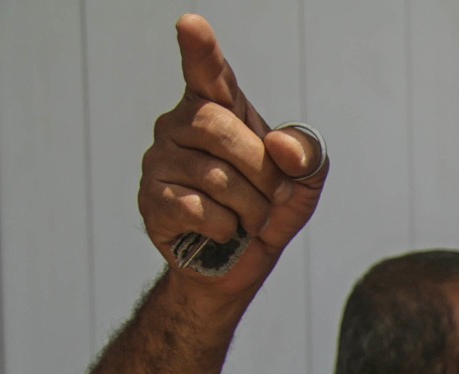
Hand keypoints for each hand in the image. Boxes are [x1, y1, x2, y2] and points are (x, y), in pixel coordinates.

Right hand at [139, 14, 326, 289]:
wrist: (238, 264)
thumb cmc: (267, 210)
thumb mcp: (302, 183)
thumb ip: (307, 156)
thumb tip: (283, 147)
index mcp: (218, 110)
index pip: (208, 74)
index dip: (200, 50)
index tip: (191, 24)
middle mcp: (181, 126)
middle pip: (219, 128)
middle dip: (261, 171)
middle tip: (270, 197)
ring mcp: (160, 161)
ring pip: (216, 177)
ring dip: (250, 208)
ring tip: (247, 218)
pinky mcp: (151, 199)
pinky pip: (200, 209)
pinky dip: (227, 228)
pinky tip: (222, 231)